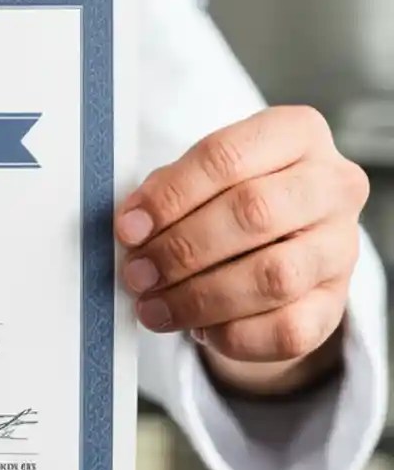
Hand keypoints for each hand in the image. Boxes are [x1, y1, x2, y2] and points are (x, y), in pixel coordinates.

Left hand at [114, 105, 369, 396]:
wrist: (273, 244)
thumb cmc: (224, 200)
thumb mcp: (196, 180)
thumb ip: (165, 194)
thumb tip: (133, 228)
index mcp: (295, 134)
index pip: (227, 157)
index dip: (170, 196)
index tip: (128, 228)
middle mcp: (332, 185)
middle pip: (254, 213)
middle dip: (182, 250)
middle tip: (137, 274)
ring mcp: (342, 246)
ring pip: (275, 276)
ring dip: (201, 298)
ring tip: (155, 306)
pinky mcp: (336, 303)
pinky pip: (289, 329)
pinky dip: (234, 335)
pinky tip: (201, 330)